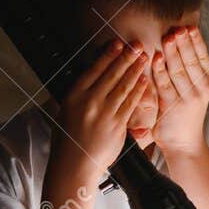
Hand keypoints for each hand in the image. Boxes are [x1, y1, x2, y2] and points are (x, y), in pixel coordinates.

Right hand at [54, 40, 152, 178]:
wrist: (74, 164)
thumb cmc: (67, 139)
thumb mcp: (65, 111)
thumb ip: (79, 96)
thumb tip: (92, 80)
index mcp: (74, 96)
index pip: (94, 70)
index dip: (108, 55)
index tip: (117, 44)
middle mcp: (90, 101)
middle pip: (112, 74)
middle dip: (126, 57)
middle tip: (136, 45)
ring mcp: (105, 113)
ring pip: (123, 86)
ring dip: (135, 70)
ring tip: (143, 58)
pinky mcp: (117, 124)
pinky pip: (130, 103)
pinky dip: (138, 90)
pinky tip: (143, 80)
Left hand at [150, 26, 208, 157]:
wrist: (184, 143)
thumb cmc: (185, 113)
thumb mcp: (193, 89)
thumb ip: (189, 70)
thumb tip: (179, 43)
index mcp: (206, 81)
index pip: (203, 57)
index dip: (196, 41)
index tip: (190, 27)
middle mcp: (200, 88)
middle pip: (191, 60)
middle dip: (184, 43)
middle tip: (178, 28)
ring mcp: (187, 98)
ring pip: (179, 70)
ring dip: (173, 52)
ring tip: (169, 36)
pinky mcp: (172, 106)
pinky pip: (165, 84)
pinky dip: (160, 70)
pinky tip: (157, 57)